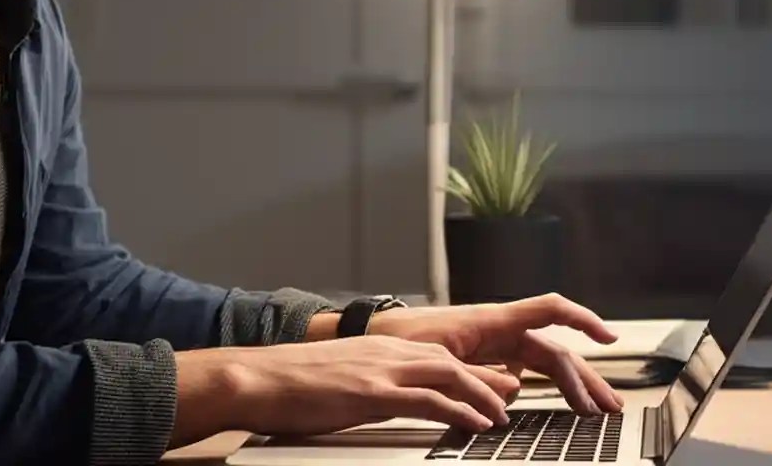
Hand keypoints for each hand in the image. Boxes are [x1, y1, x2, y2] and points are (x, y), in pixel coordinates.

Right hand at [170, 335, 520, 445]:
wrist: (257, 378)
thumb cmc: (290, 382)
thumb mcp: (340, 376)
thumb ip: (371, 382)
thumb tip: (387, 398)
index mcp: (380, 347)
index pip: (438, 354)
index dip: (473, 369)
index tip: (496, 384)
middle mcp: (387, 352)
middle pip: (453, 360)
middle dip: (488, 379)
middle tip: (513, 397)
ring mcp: (381, 370)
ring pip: (449, 374)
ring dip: (483, 394)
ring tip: (503, 414)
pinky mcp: (372, 393)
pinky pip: (428, 400)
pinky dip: (459, 410)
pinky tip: (477, 423)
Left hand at [366, 293, 624, 415]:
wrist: (374, 337)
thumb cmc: (400, 338)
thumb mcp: (437, 358)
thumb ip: (477, 374)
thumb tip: (515, 387)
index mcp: (491, 320)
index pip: (548, 310)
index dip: (581, 319)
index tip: (608, 337)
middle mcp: (498, 330)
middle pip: (554, 350)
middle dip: (585, 376)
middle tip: (607, 405)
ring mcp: (494, 346)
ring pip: (542, 364)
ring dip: (569, 387)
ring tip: (591, 410)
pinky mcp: (485, 361)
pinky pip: (522, 373)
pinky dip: (542, 389)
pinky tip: (556, 408)